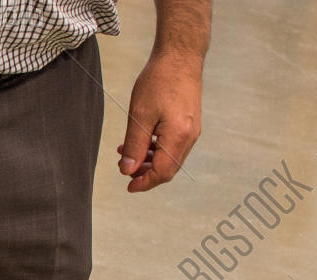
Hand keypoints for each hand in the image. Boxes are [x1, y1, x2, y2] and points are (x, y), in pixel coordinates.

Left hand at [117, 50, 203, 192]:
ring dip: (148, 160)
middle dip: (145, 173)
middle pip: (168, 168)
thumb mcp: (139, 115)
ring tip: (126, 153)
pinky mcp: (189, 122)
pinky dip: (156, 149)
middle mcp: (190, 136)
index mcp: (179, 136)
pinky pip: (173, 145)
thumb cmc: (159, 80)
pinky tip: (140, 142)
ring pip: (170, 158)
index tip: (128, 186)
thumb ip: (134, 146)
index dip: (144, 183)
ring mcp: (192, 129)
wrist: (180, 55)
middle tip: (124, 168)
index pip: (162, 172)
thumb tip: (128, 170)